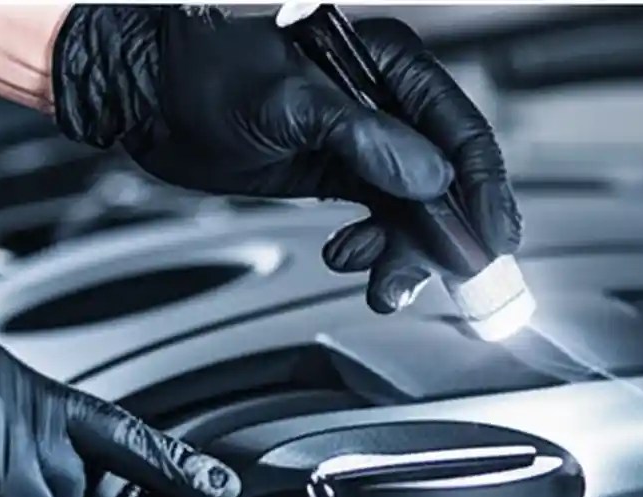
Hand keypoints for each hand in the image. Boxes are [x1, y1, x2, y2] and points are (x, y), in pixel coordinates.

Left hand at [51, 5, 519, 313]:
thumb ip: (363, 140)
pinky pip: (381, 219)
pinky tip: (350, 259)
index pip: (460, 131)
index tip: (492, 239)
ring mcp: (366, 141)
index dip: (482, 190)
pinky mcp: (341, 172)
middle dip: (442, 236)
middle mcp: (386, 103)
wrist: (149, 100)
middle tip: (430, 279)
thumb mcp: (286, 104)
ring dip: (406, 254)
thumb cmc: (205, 77)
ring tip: (382, 284)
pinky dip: (375, 249)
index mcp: (387, 65)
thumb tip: (430, 180)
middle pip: (447, 180)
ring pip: (416, 209)